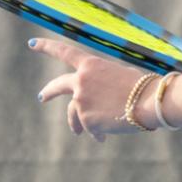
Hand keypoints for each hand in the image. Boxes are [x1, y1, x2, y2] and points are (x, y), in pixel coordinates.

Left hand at [29, 38, 151, 141]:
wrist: (150, 103)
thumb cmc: (142, 87)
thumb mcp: (119, 76)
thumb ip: (101, 83)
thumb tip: (93, 101)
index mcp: (90, 65)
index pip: (64, 52)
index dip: (47, 46)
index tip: (32, 43)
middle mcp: (81, 81)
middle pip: (58, 86)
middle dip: (49, 92)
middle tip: (42, 97)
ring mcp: (81, 101)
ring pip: (74, 114)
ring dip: (76, 124)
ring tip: (77, 132)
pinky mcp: (87, 120)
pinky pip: (88, 129)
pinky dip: (95, 133)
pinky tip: (103, 137)